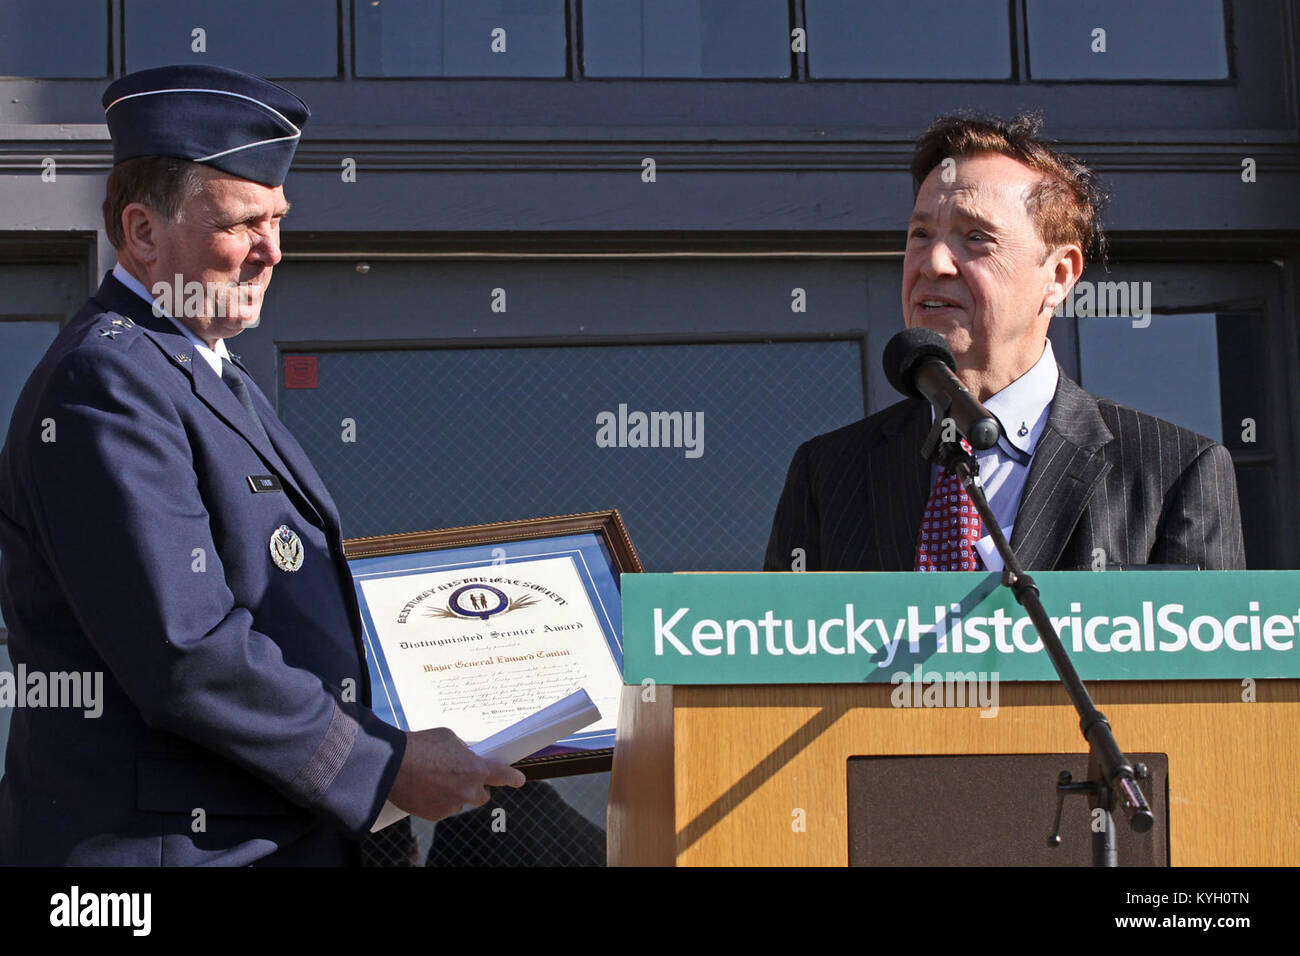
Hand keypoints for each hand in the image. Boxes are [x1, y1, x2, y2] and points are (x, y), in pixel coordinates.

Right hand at [386, 727, 525, 820]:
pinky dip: (438, 801)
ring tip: (435, 780)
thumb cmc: (420, 746)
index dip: (513, 778)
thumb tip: (464, 757)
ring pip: (460, 802)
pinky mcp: (436, 814)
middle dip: (476, 788)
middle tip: (463, 778)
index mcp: (476, 769)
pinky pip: (443, 808)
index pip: (503, 776)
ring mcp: (452, 805)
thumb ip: (462, 750)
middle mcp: (468, 790)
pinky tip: (426, 789)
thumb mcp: (449, 739)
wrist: (391, 764)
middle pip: (482, 795)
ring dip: (454, 794)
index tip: (519, 780)